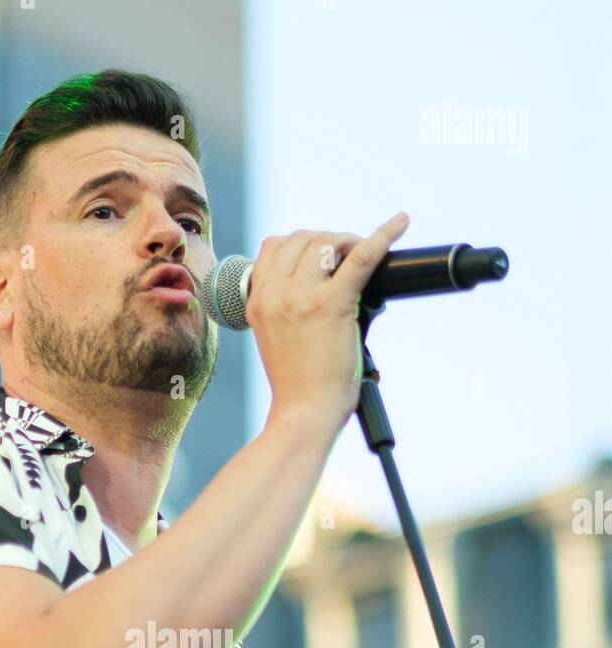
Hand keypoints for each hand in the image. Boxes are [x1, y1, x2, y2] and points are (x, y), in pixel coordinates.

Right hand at [246, 211, 409, 430]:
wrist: (304, 412)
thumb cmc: (298, 384)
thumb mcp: (275, 337)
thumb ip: (285, 307)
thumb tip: (320, 281)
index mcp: (257, 302)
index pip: (274, 246)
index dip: (301, 245)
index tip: (322, 258)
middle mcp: (275, 294)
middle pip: (302, 238)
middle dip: (328, 241)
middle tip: (348, 259)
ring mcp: (301, 297)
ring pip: (327, 241)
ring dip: (348, 242)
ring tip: (363, 256)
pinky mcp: (332, 304)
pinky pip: (362, 257)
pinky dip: (384, 235)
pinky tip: (400, 224)